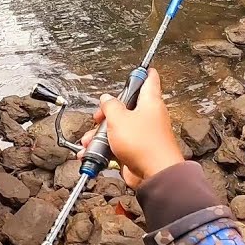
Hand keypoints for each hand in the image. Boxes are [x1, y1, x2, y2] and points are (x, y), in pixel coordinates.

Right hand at [79, 68, 183, 188]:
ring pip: (119, 127)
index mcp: (150, 101)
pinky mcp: (137, 150)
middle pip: (126, 106)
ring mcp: (143, 134)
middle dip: (107, 112)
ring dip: (102, 134)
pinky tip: (93, 153)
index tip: (136, 70)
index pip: (150, 79)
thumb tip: (106, 99)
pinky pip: (118, 145)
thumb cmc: (144, 144)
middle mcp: (149, 116)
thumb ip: (110, 106)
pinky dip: (105, 148)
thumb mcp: (119, 119)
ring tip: (90, 140)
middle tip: (99, 117)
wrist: (155, 174)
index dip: (142, 72)